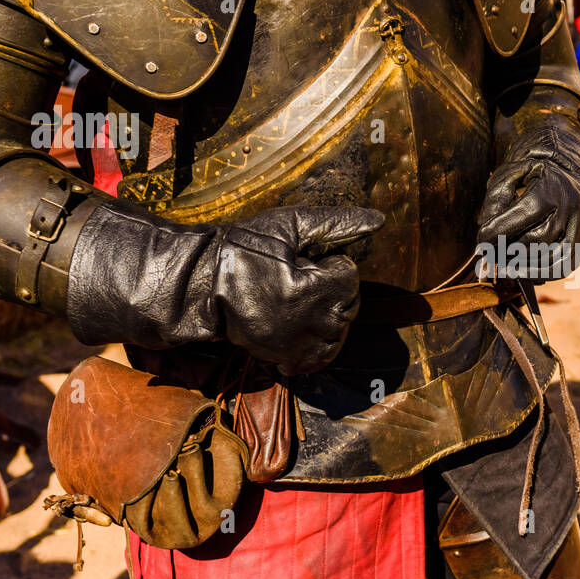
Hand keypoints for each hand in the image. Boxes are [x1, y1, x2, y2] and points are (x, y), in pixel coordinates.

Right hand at [67, 203, 384, 375]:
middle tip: (302, 277)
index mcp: (308, 288)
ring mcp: (295, 345)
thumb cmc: (242, 248)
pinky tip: (306, 325)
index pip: (349, 275)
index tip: (306, 260)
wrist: (200, 284)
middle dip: (334, 289)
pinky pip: (321, 358)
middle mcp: (306, 323)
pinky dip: (321, 343)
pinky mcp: (284, 358)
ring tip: (304, 299)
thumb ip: (335, 223)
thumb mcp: (288, 226)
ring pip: (340, 333)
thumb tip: (379, 220)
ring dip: (331, 315)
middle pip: (349, 305)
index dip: (332, 263)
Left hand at [477, 127, 579, 277]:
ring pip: (550, 256)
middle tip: (489, 255)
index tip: (481, 240)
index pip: (524, 214)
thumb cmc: (531, 177)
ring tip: (501, 266)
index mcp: (551, 187)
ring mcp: (579, 227)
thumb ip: (496, 198)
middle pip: (536, 239)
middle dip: (508, 251)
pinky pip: (564, 267)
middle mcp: (569, 208)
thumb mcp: (510, 175)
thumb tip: (486, 229)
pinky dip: (541, 274)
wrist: (566, 175)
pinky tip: (520, 273)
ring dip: (522, 267)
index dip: (499, 231)